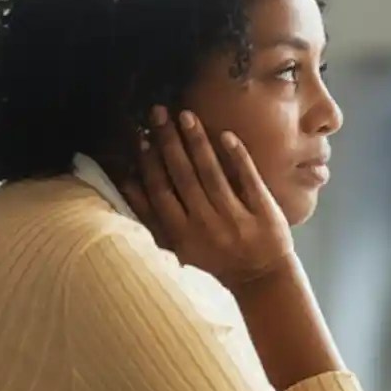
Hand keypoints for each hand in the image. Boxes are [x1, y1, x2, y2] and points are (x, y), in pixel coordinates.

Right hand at [122, 106, 293, 290]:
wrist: (261, 278)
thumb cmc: (215, 257)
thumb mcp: (178, 245)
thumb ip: (153, 217)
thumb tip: (126, 181)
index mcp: (182, 234)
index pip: (161, 192)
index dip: (149, 163)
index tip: (142, 136)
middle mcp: (207, 225)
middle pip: (184, 177)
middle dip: (170, 142)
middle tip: (159, 113)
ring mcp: (236, 218)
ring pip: (212, 174)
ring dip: (198, 142)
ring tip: (186, 116)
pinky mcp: (264, 212)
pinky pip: (249, 179)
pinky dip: (237, 156)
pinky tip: (226, 134)